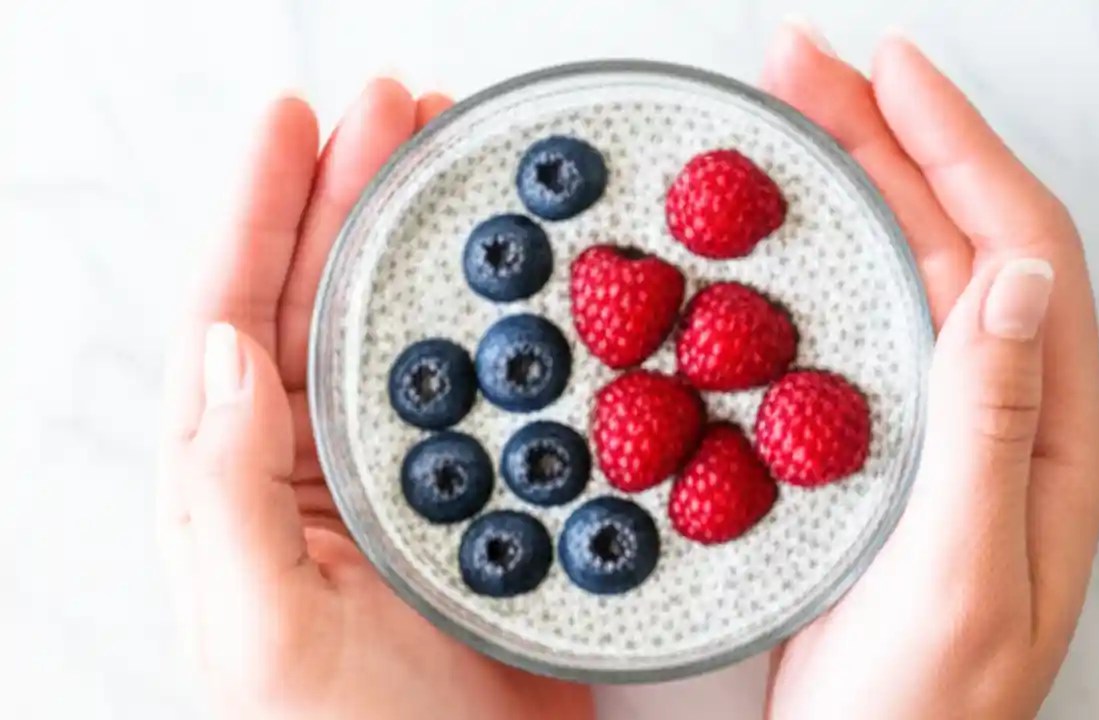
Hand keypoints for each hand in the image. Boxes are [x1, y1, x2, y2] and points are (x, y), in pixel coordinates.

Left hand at [156, 80, 592, 719]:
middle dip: (351, 194)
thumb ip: (226, 494)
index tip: (293, 123)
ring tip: (456, 160)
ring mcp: (404, 478)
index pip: (234, 320)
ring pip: (407, 331)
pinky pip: (489, 388)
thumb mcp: (260, 633)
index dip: (259, 212)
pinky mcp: (482, 499)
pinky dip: (505, 325)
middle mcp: (317, 466)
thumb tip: (227, 346)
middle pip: (324, 298)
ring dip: (426, 241)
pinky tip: (531, 283)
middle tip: (397, 107)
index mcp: (243, 485)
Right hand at [760, 25, 1098, 718]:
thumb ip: (990, 427)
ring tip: (786, 122)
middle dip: (886, 143)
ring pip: (901, 278)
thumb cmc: (917, 710)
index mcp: (1048, 434)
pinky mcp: (872, 456)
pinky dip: (815, 268)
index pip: (1020, 252)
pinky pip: (852, 334)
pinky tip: (774, 242)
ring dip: (849, 191)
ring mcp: (935, 432)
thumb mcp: (961, 573)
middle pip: (954, 242)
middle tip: (804, 69)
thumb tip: (1015, 277)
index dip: (960, 150)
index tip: (892, 71)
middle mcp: (1002, 417)